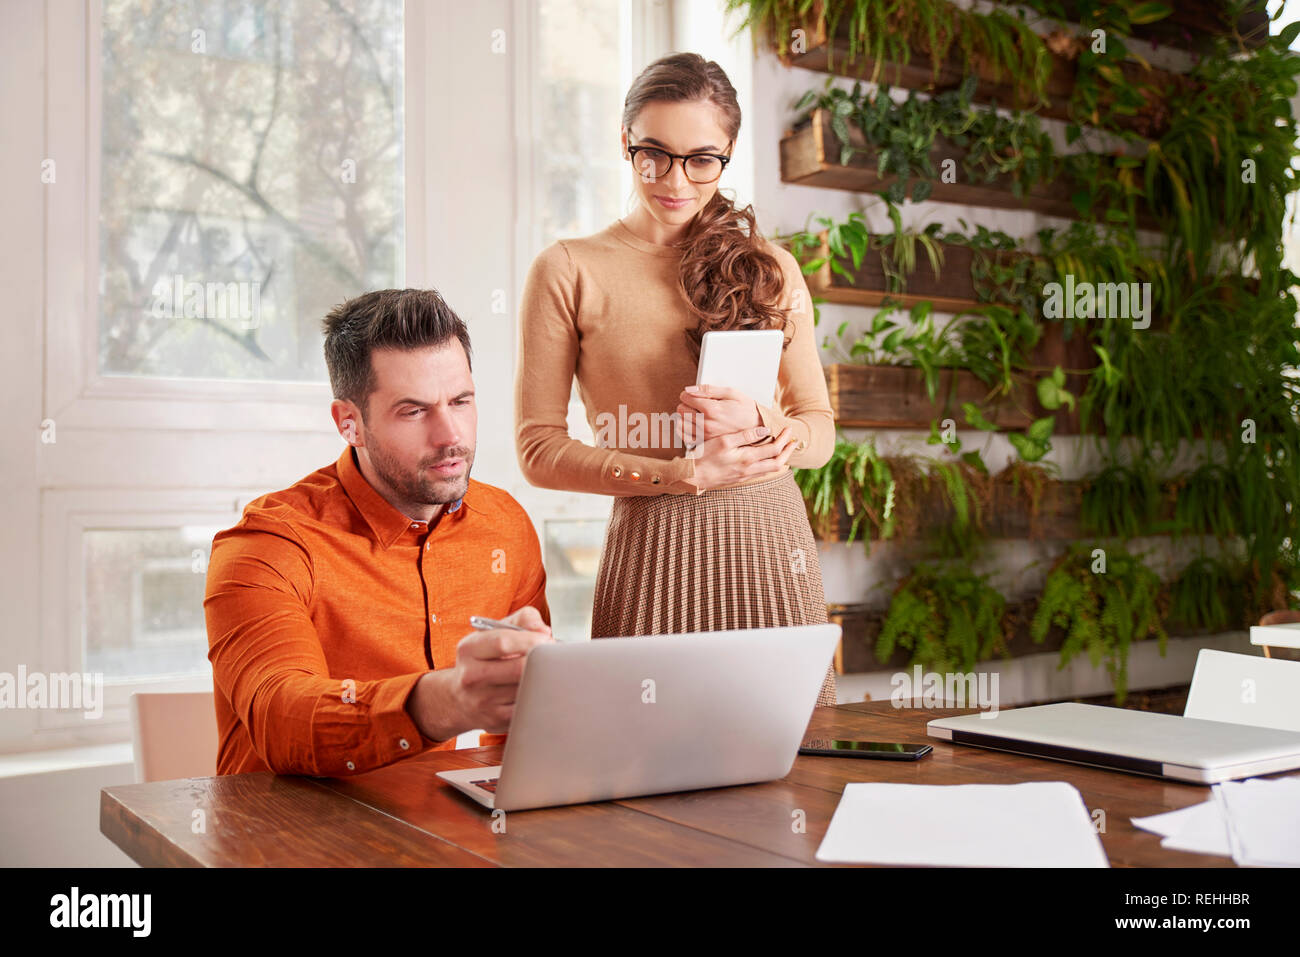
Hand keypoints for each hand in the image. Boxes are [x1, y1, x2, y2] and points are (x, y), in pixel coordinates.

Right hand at [405, 605, 552, 740]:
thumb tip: (543, 630)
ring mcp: (482, 701)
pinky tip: (536, 689)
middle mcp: (471, 676)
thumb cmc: (484, 659)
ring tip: (543, 671)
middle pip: (518, 668)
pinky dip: (538, 697)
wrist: (459, 698)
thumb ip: (522, 620)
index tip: (546, 639)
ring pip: (527, 689)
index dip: (531, 639)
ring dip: (543, 678)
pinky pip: (528, 707)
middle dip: (542, 660)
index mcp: (469, 650)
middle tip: (551, 656)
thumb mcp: (494, 633)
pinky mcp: (496, 721)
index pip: (503, 642)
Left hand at [676, 384, 762, 445]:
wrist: (757, 428)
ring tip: (693, 414)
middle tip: (694, 403)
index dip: (688, 394)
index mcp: (711, 409)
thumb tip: (690, 389)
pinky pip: (685, 437)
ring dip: (684, 417)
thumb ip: (708, 390)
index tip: (693, 394)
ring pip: (681, 423)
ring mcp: (705, 435)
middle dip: (685, 404)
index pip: (686, 398)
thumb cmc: (746, 409)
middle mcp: (706, 423)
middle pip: (681, 410)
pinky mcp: (706, 443)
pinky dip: (685, 430)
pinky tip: (691, 425)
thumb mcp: (731, 393)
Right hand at [689, 425, 797, 491]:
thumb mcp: (724, 441)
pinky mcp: (740, 478)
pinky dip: (769, 464)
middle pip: (778, 463)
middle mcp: (750, 469)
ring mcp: (745, 475)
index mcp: (748, 459)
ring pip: (771, 470)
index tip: (788, 429)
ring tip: (785, 449)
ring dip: (781, 459)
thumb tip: (764, 430)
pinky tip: (767, 458)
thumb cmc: (705, 457)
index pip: (774, 449)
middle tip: (793, 441)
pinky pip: (762, 472)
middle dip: (788, 452)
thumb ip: (745, 435)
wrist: (694, 476)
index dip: (784, 439)